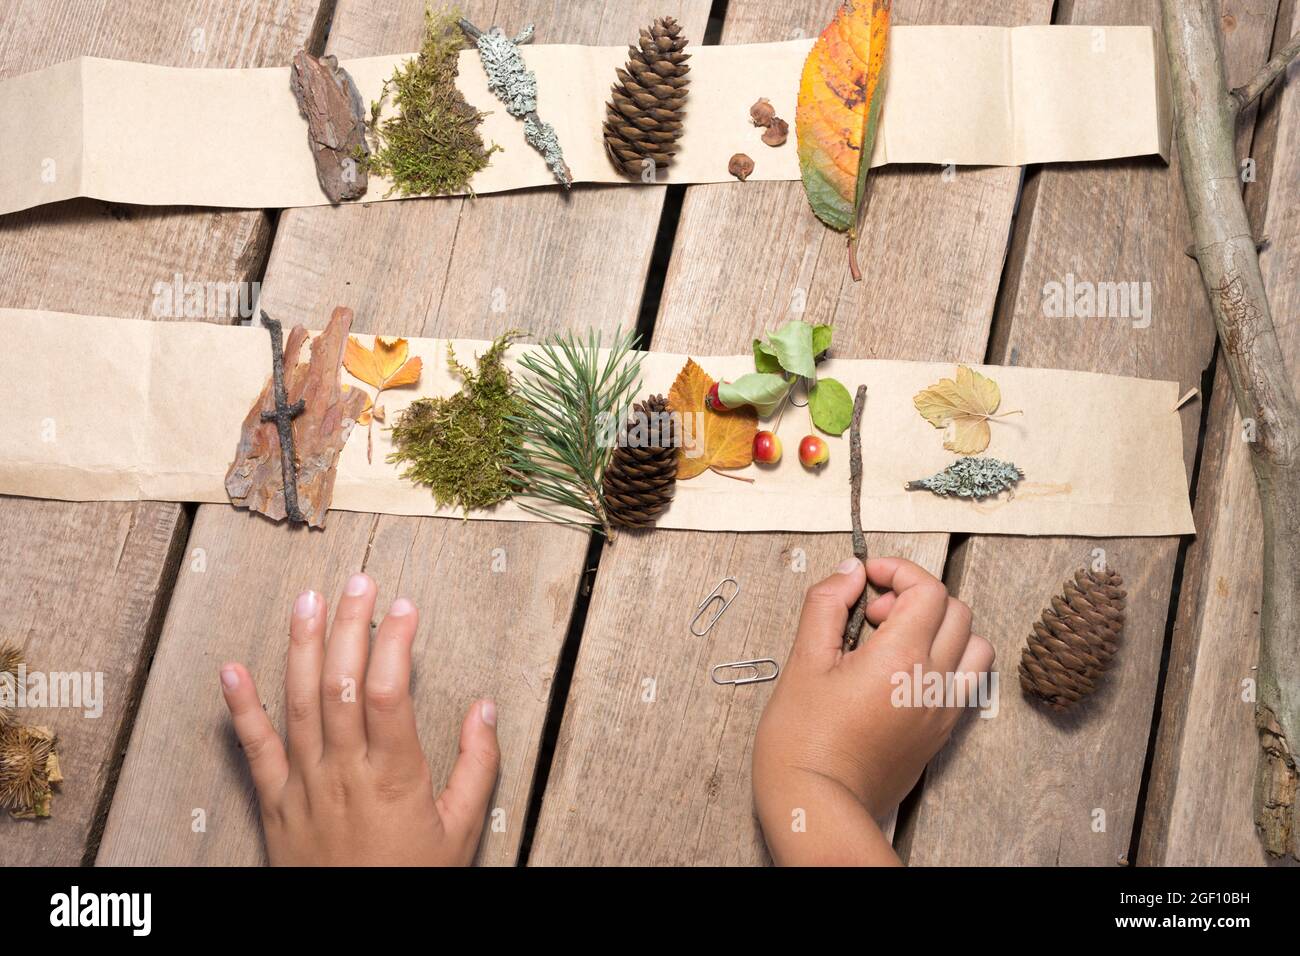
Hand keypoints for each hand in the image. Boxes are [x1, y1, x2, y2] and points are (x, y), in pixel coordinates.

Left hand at [219, 573, 499, 865]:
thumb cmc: (412, 881)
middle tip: (360, 581)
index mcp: (394, 777)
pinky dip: (239, 708)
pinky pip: (255, 750)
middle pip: (342, 684)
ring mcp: (306, 786)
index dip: (394, 642)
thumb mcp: (462, 830)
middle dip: (351, 625)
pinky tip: (232, 669)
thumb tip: (486, 709)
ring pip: (299, 703)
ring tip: (309, 600)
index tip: (405, 607)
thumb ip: (477, 766)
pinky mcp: (276, 803)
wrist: (356, 935)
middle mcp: (345, 773)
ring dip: (302, 646)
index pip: (389, 692)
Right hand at [753, 556, 993, 865]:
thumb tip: (849, 572)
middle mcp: (934, 680)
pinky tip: (905, 672)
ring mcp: (943, 709)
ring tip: (897, 640)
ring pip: (974, 647)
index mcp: (901, 657)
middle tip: (873, 613)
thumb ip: (827, 606)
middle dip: (916, 597)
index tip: (870, 577)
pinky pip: (967, 683)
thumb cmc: (803, 742)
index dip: (900, 571)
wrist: (817, 805)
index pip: (929, 590)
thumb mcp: (803, 661)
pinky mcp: (941, 733)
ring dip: (943, 629)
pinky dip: (948, 662)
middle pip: (956, 611)